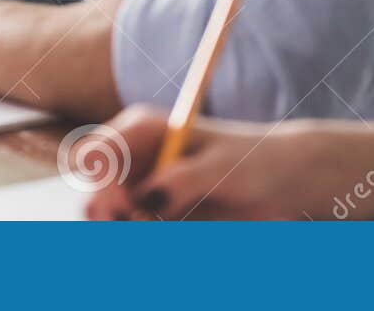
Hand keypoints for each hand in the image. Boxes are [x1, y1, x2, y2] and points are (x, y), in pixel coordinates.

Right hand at [82, 106, 345, 219]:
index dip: (101, 185)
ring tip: (169, 231)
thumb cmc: (255, 160)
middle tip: (148, 227)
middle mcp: (132, 161)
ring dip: (130, 236)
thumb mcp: (222, 167)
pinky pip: (136, 238)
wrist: (283, 184)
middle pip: (91, 195)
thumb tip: (146, 200)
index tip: (130, 207)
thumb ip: (183, 179)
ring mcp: (140, 192)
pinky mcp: (154, 219)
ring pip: (108, 224)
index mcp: (139, 131)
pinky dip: (149, 243)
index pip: (93, 156)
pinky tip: (179, 234)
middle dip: (108, 219)